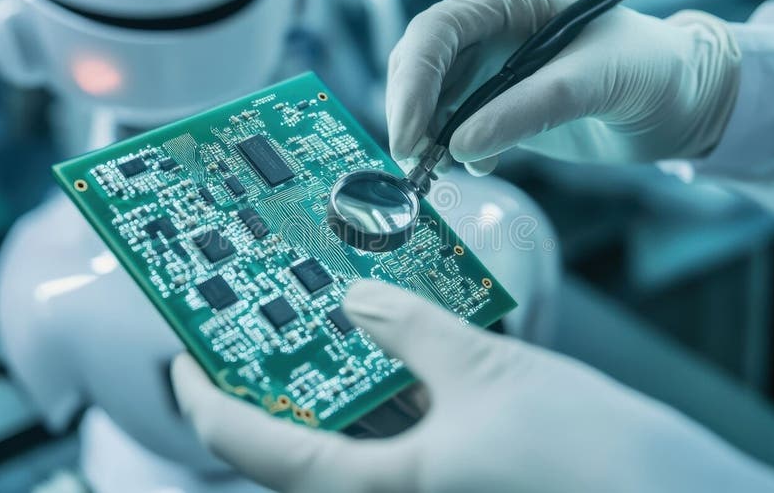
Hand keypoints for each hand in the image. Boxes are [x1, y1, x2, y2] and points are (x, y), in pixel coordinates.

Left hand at [171, 281, 773, 492]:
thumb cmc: (594, 461)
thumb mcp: (490, 373)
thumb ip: (414, 333)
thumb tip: (362, 299)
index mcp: (384, 490)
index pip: (259, 449)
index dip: (205, 402)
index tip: (179, 360)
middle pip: (294, 447)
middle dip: (265, 384)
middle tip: (249, 325)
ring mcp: (427, 491)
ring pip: (345, 443)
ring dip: (322, 384)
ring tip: (310, 322)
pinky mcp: (458, 481)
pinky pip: (394, 441)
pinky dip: (377, 396)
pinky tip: (382, 352)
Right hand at [386, 0, 741, 175]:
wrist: (682, 104)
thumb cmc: (653, 70)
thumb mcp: (599, 81)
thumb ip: (532, 108)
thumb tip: (461, 145)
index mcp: (511, 4)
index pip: (439, 30)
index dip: (415, 79)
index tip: (412, 131)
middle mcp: (491, 34)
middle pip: (421, 63)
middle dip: (409, 110)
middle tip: (413, 158)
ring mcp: (492, 74)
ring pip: (431, 99)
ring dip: (425, 135)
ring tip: (433, 170)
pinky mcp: (500, 111)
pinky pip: (454, 129)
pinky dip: (451, 152)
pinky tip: (479, 167)